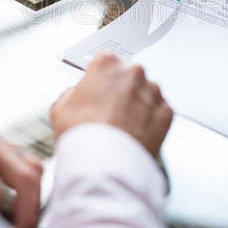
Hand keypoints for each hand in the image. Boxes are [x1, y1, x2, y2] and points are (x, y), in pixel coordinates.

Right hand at [51, 53, 173, 156]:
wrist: (105, 163)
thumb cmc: (83, 135)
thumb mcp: (61, 108)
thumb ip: (72, 93)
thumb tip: (76, 95)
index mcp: (107, 64)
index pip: (104, 65)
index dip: (99, 82)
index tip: (97, 93)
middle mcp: (133, 73)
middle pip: (127, 78)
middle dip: (121, 93)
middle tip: (108, 114)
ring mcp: (152, 92)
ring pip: (146, 94)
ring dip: (137, 106)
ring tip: (122, 128)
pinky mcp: (166, 113)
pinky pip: (159, 113)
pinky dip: (151, 122)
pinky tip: (135, 134)